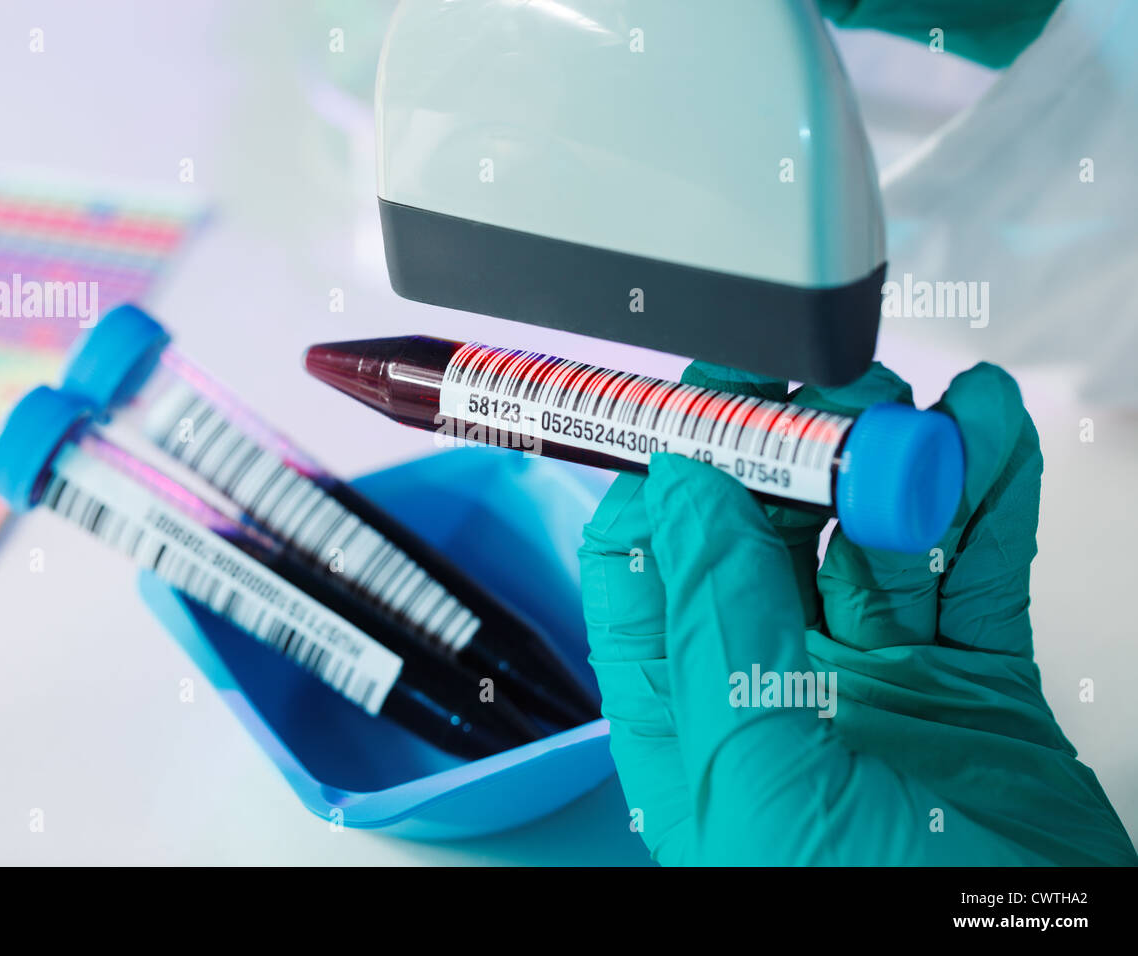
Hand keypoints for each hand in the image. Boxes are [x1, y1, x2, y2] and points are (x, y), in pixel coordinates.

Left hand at [579, 360, 1136, 864]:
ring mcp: (874, 682)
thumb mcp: (760, 777)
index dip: (662, 471)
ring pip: (872, 534)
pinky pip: (973, 570)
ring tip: (932, 406)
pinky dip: (985, 499)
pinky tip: (991, 435)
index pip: (646, 565)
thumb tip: (680, 487)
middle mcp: (773, 689)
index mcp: (691, 716)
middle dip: (794, 446)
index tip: (696, 398)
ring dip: (899, 460)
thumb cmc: (861, 917)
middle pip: (762, 529)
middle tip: (832, 383)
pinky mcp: (970, 686)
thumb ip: (718, 628)